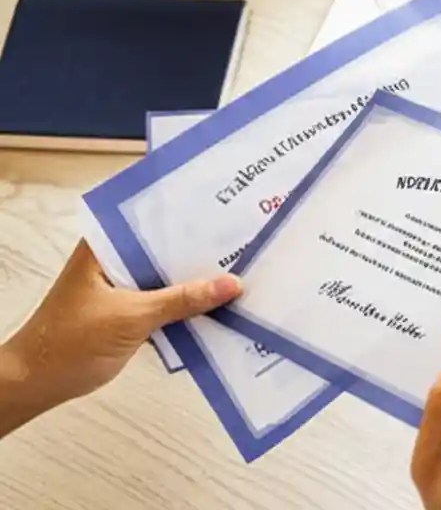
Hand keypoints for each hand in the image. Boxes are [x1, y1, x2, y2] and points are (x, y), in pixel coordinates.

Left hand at [0, 240, 241, 434]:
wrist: (36, 384)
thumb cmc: (71, 343)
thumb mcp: (133, 317)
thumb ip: (183, 300)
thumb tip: (233, 284)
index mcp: (104, 248)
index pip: (152, 221)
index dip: (189, 219)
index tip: (227, 217)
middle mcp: (112, 261)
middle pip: (164, 251)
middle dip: (199, 253)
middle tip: (244, 245)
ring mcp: (119, 288)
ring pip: (165, 278)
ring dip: (193, 282)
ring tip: (238, 272)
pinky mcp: (126, 312)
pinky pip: (163, 301)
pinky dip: (184, 305)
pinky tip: (215, 305)